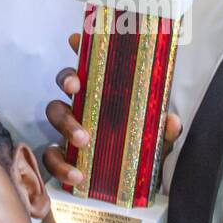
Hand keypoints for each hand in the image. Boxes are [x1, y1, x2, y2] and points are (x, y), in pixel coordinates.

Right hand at [43, 33, 181, 185]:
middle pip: (66, 80)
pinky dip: (60, 164)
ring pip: (54, 112)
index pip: (92, 63)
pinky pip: (51, 155)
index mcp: (106, 92)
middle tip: (76, 89)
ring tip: (84, 140)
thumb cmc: (144, 149)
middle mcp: (85, 104)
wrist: (137, 183)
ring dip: (65, 123)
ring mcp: (70, 127)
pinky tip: (77, 174)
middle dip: (67, 79)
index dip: (81, 47)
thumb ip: (165, 131)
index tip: (76, 38)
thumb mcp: (159, 139)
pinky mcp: (64, 155)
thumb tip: (171, 121)